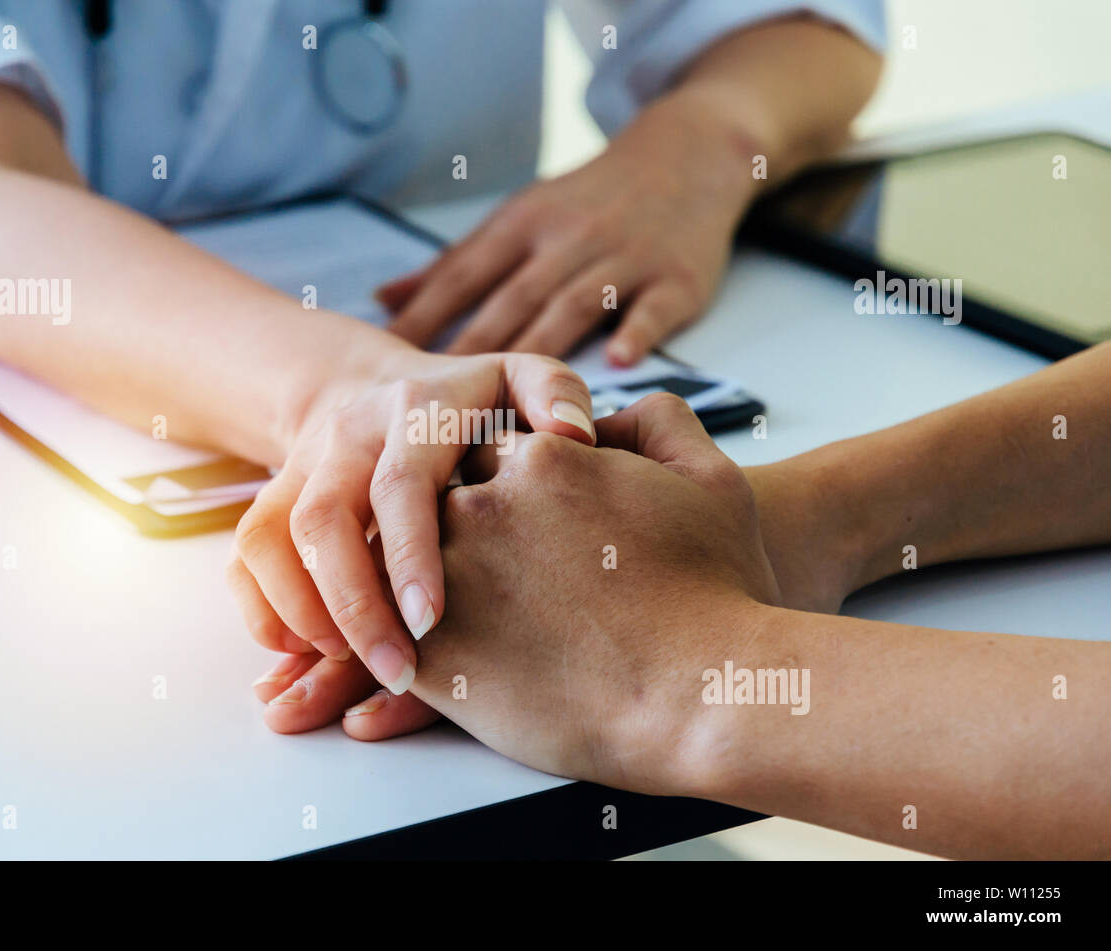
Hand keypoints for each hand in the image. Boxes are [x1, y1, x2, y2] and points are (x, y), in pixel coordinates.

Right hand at [227, 349, 596, 699]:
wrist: (375, 389)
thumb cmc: (468, 407)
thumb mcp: (519, 380)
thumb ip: (552, 395)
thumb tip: (573, 435)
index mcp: (412, 411)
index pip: (399, 485)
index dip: (408, 554)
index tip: (429, 622)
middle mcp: (346, 438)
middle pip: (323, 519)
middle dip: (352, 603)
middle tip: (395, 670)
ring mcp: (298, 469)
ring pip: (271, 541)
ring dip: (304, 613)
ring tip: (348, 668)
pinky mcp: (269, 502)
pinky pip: (245, 558)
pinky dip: (264, 612)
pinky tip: (304, 654)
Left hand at [377, 99, 757, 365]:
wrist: (686, 155)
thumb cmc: (588, 200)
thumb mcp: (518, 215)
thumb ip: (453, 264)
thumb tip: (382, 301)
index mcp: (523, 223)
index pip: (464, 274)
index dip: (424, 316)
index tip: (387, 361)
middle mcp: (569, 238)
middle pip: (513, 298)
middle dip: (471, 347)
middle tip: (438, 401)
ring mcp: (625, 257)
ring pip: (575, 306)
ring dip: (540, 349)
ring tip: (508, 401)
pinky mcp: (677, 276)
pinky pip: (654, 307)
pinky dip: (636, 331)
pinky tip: (617, 362)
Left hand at [405, 394, 780, 793]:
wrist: (701, 695)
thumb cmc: (718, 594)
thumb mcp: (713, 480)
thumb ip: (660, 423)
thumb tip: (614, 412)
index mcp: (541, 460)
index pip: (488, 457)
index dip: (506, 496)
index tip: (528, 537)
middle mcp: (483, 505)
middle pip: (442, 505)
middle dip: (462, 538)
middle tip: (506, 587)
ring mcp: (449, 575)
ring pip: (410, 569)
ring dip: (431, 592)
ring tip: (483, 630)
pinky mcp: (434, 650)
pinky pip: (396, 637)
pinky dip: (411, 649)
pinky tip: (455, 668)